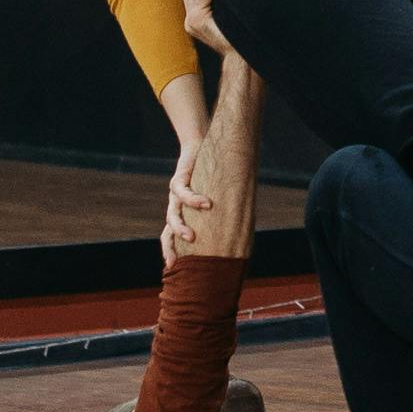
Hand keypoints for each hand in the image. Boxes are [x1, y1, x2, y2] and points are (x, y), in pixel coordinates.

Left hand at [162, 133, 245, 263]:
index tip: (172, 267)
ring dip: (180, 227)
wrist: (202, 144)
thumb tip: (245, 232)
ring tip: (191, 236)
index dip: (170, 250)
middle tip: (175, 261)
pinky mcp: (179, 178)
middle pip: (167, 230)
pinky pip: (182, 191)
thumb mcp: (216, 196)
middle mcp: (177, 205)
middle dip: (170, 246)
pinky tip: (207, 204)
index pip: (170, 236)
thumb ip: (222, 214)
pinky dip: (194, 199)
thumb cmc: (213, 173)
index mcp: (183, 212)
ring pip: (172, 214)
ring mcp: (176, 193)